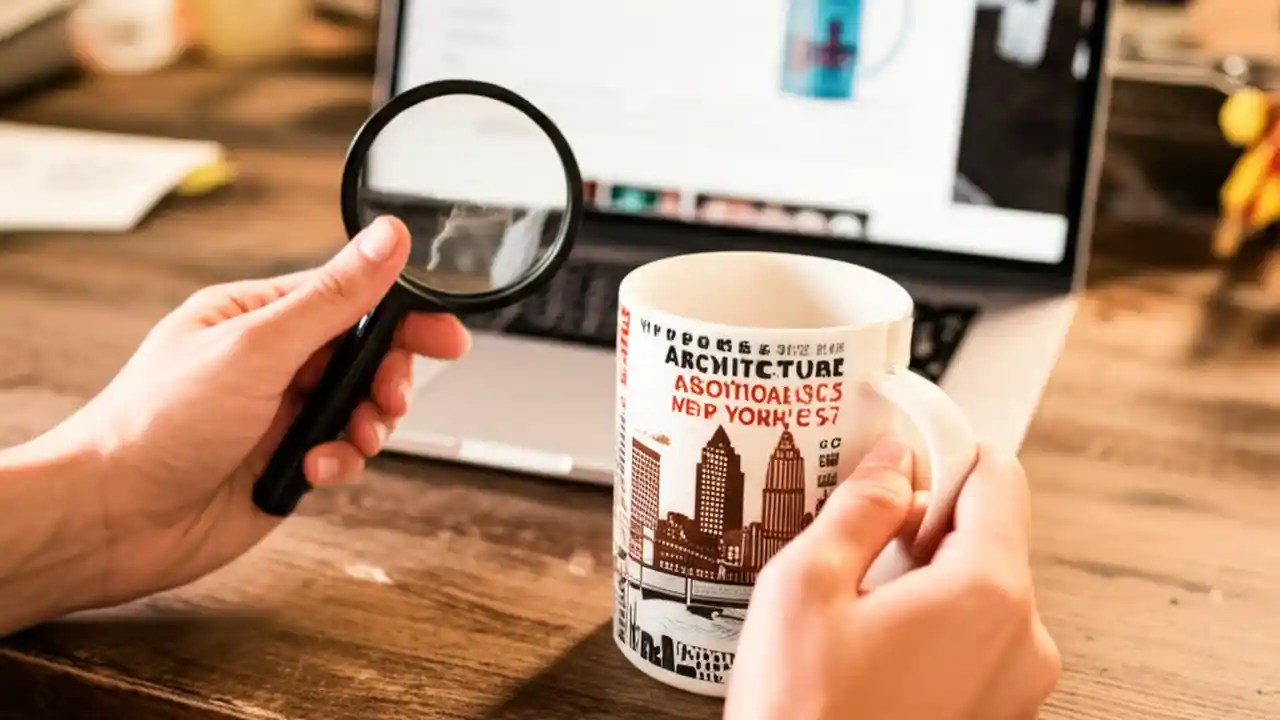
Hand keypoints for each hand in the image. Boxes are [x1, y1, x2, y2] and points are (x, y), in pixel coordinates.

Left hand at [59, 217, 468, 607]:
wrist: (112, 520)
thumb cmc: (155, 424)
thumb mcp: (257, 348)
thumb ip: (333, 297)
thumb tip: (387, 240)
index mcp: (258, 315)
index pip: (350, 297)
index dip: (404, 315)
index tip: (446, 336)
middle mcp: (273, 361)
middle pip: (365, 356)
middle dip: (388, 379)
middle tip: (390, 397)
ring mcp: (280, 413)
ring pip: (362, 410)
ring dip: (367, 427)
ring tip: (349, 440)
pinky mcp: (284, 462)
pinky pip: (343, 455)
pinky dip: (341, 464)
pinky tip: (314, 470)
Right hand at [725, 440, 1059, 719]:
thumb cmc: (803, 719)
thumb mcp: (807, 587)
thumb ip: (860, 508)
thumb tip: (895, 463)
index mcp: (987, 595)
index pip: (998, 476)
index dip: (945, 450)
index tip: (906, 446)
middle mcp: (1023, 641)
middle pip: (988, 534)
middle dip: (923, 524)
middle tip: (854, 540)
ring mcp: (1015, 687)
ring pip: (978, 590)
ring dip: (922, 579)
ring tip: (852, 604)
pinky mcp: (995, 716)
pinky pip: (974, 641)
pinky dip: (929, 627)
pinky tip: (868, 647)